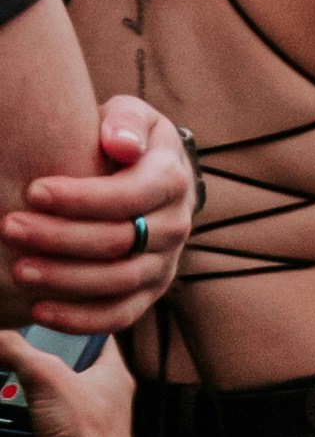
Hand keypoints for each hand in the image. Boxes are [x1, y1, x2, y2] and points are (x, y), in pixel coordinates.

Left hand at [5, 98, 193, 329]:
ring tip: (18, 270)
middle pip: (123, 242)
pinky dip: (83, 320)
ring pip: (120, 281)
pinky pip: (122, 314)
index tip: (33, 191)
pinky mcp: (150, 290)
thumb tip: (121, 146)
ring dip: (67, 280)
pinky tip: (40, 311)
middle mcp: (175, 225)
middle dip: (61, 238)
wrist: (147, 173)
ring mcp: (165, 262)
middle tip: (8, 228)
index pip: (133, 195)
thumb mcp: (132, 116)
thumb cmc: (124, 141)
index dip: (83, 198)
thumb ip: (125, 122)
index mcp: (172, 179)